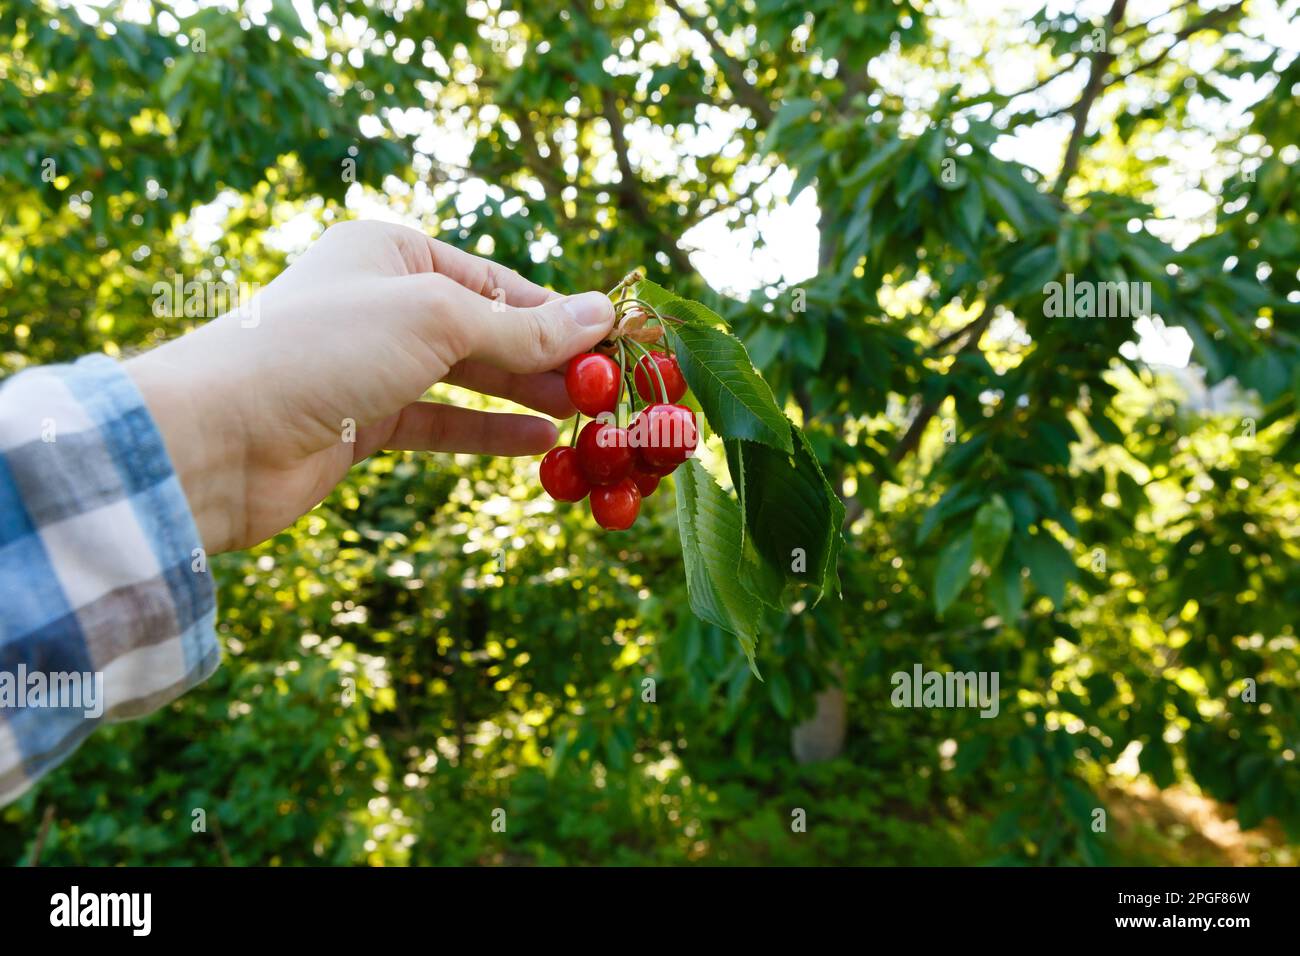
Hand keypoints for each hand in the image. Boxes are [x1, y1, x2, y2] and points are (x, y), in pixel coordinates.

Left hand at [127, 220, 614, 553]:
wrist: (220, 437)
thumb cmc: (323, 349)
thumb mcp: (437, 321)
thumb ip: (522, 326)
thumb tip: (600, 314)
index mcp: (391, 251)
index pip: (496, 281)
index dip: (558, 314)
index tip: (615, 344)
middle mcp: (382, 302)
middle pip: (487, 330)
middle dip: (549, 359)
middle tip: (609, 391)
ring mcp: (372, 365)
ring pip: (468, 379)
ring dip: (527, 396)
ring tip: (586, 419)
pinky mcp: (363, 423)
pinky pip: (442, 422)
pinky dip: (489, 433)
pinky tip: (540, 444)